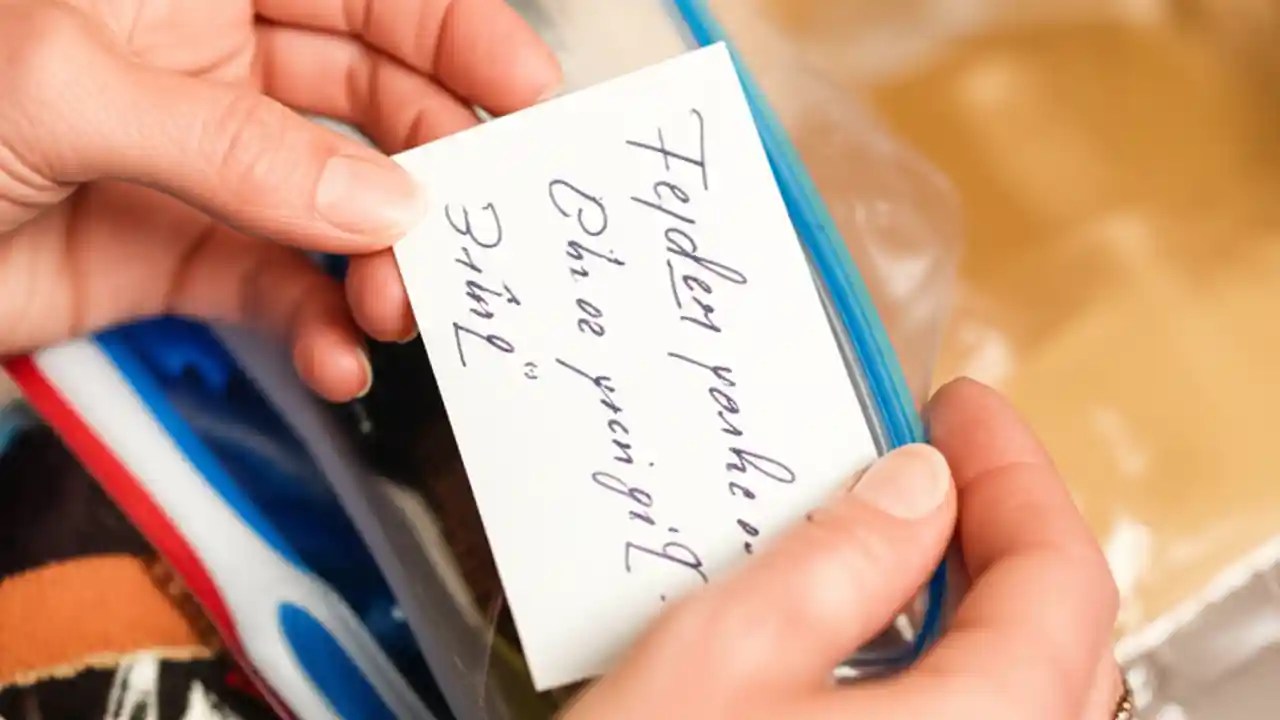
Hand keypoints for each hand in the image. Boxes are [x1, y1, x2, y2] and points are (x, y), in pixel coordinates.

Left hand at [0, 0, 557, 400]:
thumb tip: (383, 207)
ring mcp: (208, 167)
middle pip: (375, 104)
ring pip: (343, 209)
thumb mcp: (70, 85)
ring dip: (387, 262)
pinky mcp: (182, 260)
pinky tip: (337, 352)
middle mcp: (217, 65)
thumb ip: (241, 147)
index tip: (530, 99)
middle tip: (483, 227)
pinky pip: (282, 290)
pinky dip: (320, 326)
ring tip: (404, 306)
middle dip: (435, 166)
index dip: (459, 33)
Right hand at [564, 379, 1121, 719]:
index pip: (1058, 577)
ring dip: (973, 592)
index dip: (1013, 471)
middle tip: (936, 454)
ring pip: (1019, 685)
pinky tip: (877, 632)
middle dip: (1002, 524)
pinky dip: (944, 660)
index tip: (958, 409)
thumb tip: (914, 489)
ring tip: (906, 527)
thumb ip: (838, 559)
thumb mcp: (729, 657)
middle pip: (1057, 631)